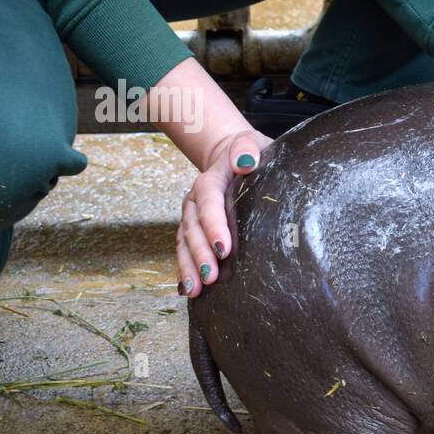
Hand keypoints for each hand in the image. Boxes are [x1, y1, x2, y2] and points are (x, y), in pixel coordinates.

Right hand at [176, 128, 272, 297]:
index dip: (214, 226)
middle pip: (193, 228)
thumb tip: (245, 162)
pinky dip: (185, 269)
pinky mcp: (194, 229)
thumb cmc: (247, 151)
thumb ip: (246, 149)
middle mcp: (195, 201)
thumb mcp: (249, 143)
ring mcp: (192, 216)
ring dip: (188, 267)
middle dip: (200, 254)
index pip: (209, 203)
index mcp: (210, 181)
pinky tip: (188, 289)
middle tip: (210, 277)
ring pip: (185, 243)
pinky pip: (185, 250)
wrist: (231, 153)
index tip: (223, 248)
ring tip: (195, 290)